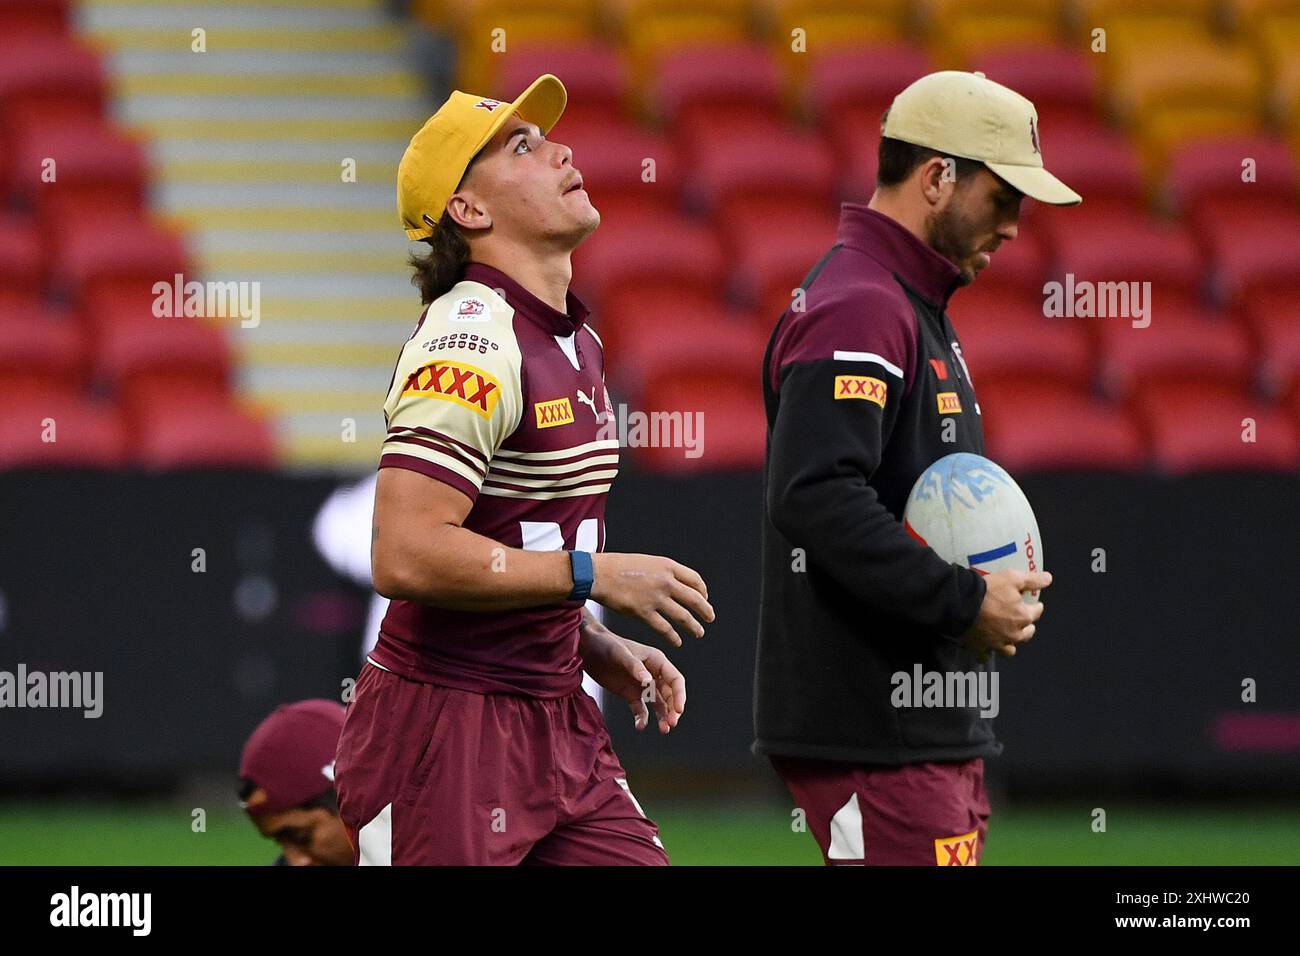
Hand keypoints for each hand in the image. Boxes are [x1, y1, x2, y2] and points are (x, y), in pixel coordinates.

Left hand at [578, 626, 685, 733]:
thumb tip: (649, 681)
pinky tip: (640, 727)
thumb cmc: (606, 644)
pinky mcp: (630, 694)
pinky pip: (641, 709)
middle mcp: (653, 673)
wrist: (588, 648)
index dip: (680, 695)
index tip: (678, 710)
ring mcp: (642, 685)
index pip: (675, 679)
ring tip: (664, 730)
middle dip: (673, 709)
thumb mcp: (620, 653)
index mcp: (656, 660)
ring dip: (663, 717)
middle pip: (670, 694)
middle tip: (671, 724)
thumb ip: (635, 667)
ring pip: (659, 704)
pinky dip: (642, 718)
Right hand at [589, 552, 713, 646]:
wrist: (598, 573)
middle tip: (710, 618)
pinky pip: (664, 628)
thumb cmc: (618, 566)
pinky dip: (673, 637)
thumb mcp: (647, 562)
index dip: (702, 591)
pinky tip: (677, 641)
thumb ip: (662, 572)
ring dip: (694, 626)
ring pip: (683, 616)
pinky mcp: (644, 613)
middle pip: (694, 599)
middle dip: (705, 610)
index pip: (695, 580)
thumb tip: (673, 583)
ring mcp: (656, 598)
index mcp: (667, 566)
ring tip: (699, 633)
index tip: (704, 598)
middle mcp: (666, 581)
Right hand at [962, 569, 1051, 660]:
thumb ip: (1032, 580)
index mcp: (1023, 617)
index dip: (1036, 606)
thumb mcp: (1012, 577)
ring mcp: (997, 644)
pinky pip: (985, 656)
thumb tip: (1048, 579)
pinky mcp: (981, 648)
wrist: (961, 603)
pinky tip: (985, 647)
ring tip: (1006, 636)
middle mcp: (1014, 634)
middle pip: (1026, 634)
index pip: (1036, 612)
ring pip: (1009, 649)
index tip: (1034, 603)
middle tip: (1021, 620)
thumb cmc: (989, 589)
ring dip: (1010, 643)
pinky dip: (987, 652)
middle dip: (1027, 627)